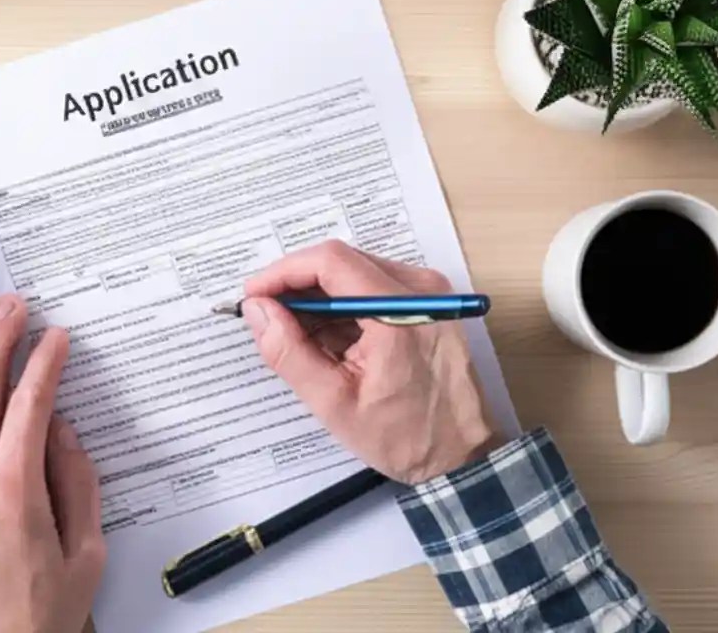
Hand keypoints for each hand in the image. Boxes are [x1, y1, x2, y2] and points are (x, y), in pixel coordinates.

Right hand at [242, 241, 499, 483]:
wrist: (463, 455)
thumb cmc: (407, 437)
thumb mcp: (334, 402)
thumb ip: (289, 351)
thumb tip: (258, 311)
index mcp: (400, 312)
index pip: (330, 261)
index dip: (283, 273)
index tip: (254, 296)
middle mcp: (420, 289)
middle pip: (341, 262)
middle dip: (297, 286)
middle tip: (268, 320)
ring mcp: (429, 293)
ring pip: (354, 273)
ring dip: (319, 299)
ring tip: (299, 339)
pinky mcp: (429, 302)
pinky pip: (373, 287)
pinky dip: (342, 307)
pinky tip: (330, 341)